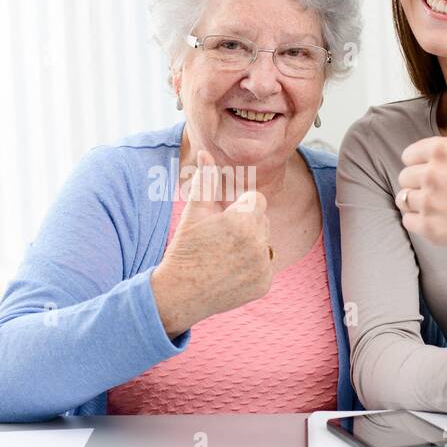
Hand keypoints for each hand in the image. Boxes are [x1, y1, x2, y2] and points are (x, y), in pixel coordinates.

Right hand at [151, 149, 273, 337]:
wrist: (181, 293)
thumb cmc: (185, 248)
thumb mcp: (194, 212)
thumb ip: (206, 181)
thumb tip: (206, 153)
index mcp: (243, 220)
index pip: (257, 200)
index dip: (238, 208)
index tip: (223, 220)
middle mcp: (258, 243)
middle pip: (263, 221)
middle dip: (246, 226)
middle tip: (220, 240)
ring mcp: (263, 266)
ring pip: (266, 243)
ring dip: (251, 245)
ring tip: (225, 256)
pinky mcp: (264, 285)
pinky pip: (266, 266)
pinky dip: (253, 268)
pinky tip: (230, 272)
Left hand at [395, 73, 446, 251]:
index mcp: (441, 149)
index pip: (408, 156)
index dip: (425, 164)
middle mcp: (434, 174)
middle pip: (404, 177)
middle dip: (421, 183)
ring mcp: (431, 202)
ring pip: (404, 198)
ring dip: (420, 202)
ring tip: (445, 203)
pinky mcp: (429, 227)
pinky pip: (408, 220)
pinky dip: (421, 222)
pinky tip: (443, 218)